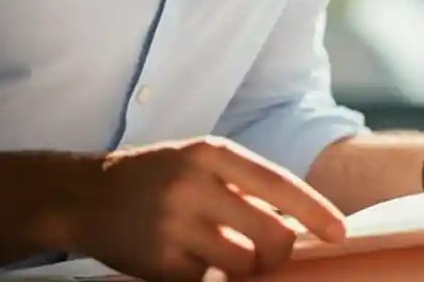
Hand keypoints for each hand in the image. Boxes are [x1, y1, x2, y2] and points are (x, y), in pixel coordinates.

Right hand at [63, 137, 346, 280]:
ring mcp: (174, 227)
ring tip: (229, 256)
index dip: (314, 211)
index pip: (277, 183)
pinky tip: (190, 260)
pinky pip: (207, 281)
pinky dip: (208, 277)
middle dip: (280, 251)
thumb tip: (299, 221)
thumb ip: (243, 185)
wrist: (83, 196)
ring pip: (242, 264)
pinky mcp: (159, 264)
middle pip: (268, 234)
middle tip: (272, 253)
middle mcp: (193, 186)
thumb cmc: (155, 177)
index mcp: (210, 153)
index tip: (340, 232)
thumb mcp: (198, 162)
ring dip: (246, 269)